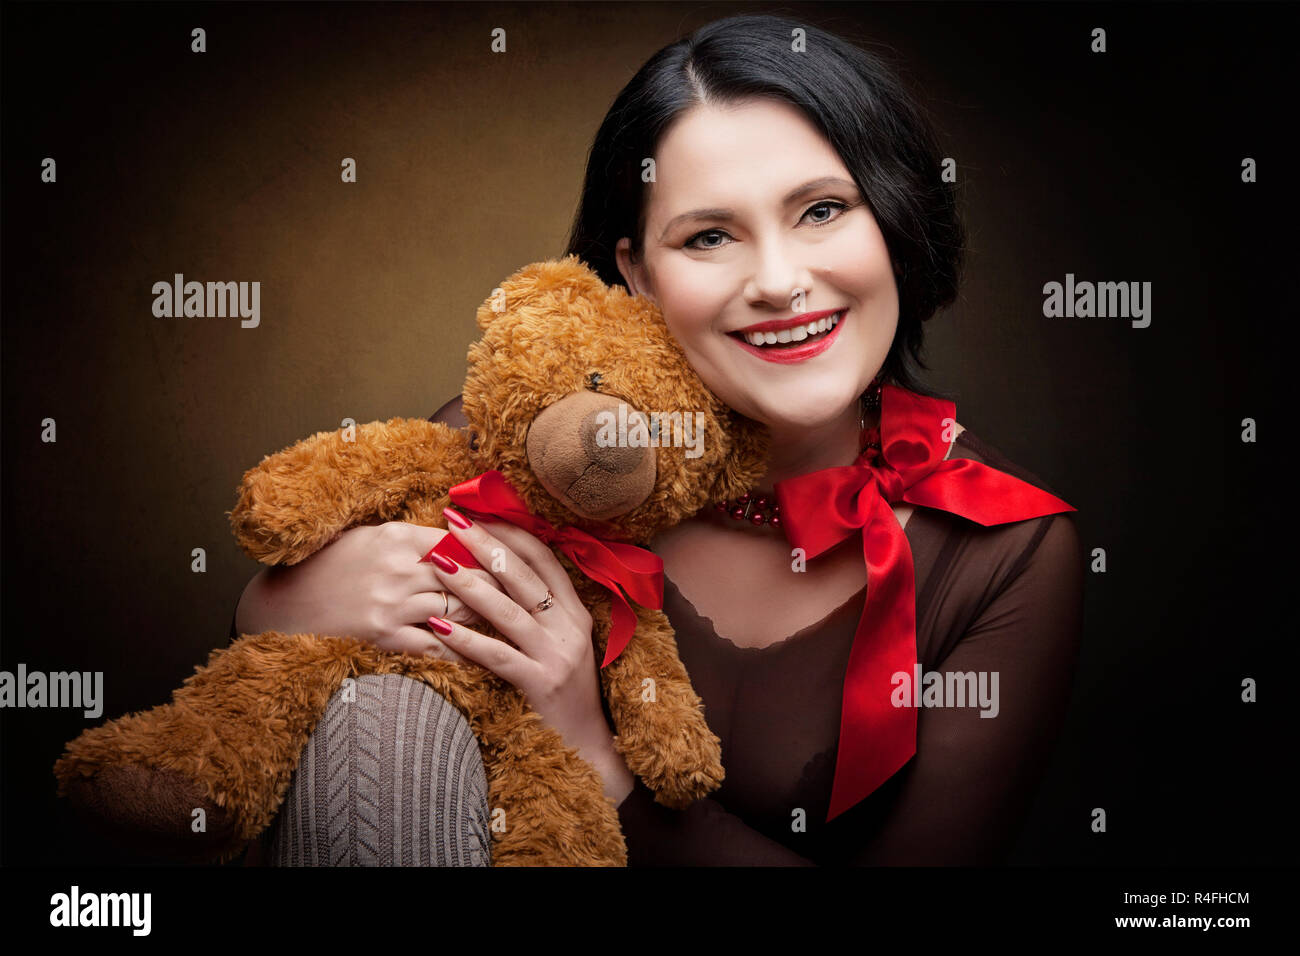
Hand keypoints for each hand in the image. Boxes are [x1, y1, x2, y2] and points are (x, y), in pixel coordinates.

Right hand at [235, 521, 505, 655]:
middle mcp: (398, 569)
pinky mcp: (386, 637)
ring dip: (488, 614)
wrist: (281, 606)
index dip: (487, 548)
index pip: (457, 540)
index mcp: (395, 537)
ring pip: (459, 607)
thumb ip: (407, 536)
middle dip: (498, 582)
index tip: (510, 555)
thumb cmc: (324, 567)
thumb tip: (451, 532)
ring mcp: (392, 605)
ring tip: (515, 618)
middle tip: (527, 590)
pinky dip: (465, 648)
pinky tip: (488, 653)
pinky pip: (438, 644)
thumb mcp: (364, 537)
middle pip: (466, 574)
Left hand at [424, 508, 613, 756]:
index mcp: (575, 611)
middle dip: (484, 544)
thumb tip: (497, 573)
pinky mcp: (541, 684)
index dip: (510, 532)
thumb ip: (539, 611)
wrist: (587, 746)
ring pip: (509, 610)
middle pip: (523, 575)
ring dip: (469, 585)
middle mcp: (570, 627)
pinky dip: (465, 640)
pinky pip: (497, 655)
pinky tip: (438, 627)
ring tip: (437, 564)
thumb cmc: (563, 692)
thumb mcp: (562, 643)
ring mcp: (557, 655)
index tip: (478, 514)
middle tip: (451, 522)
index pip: (544, 558)